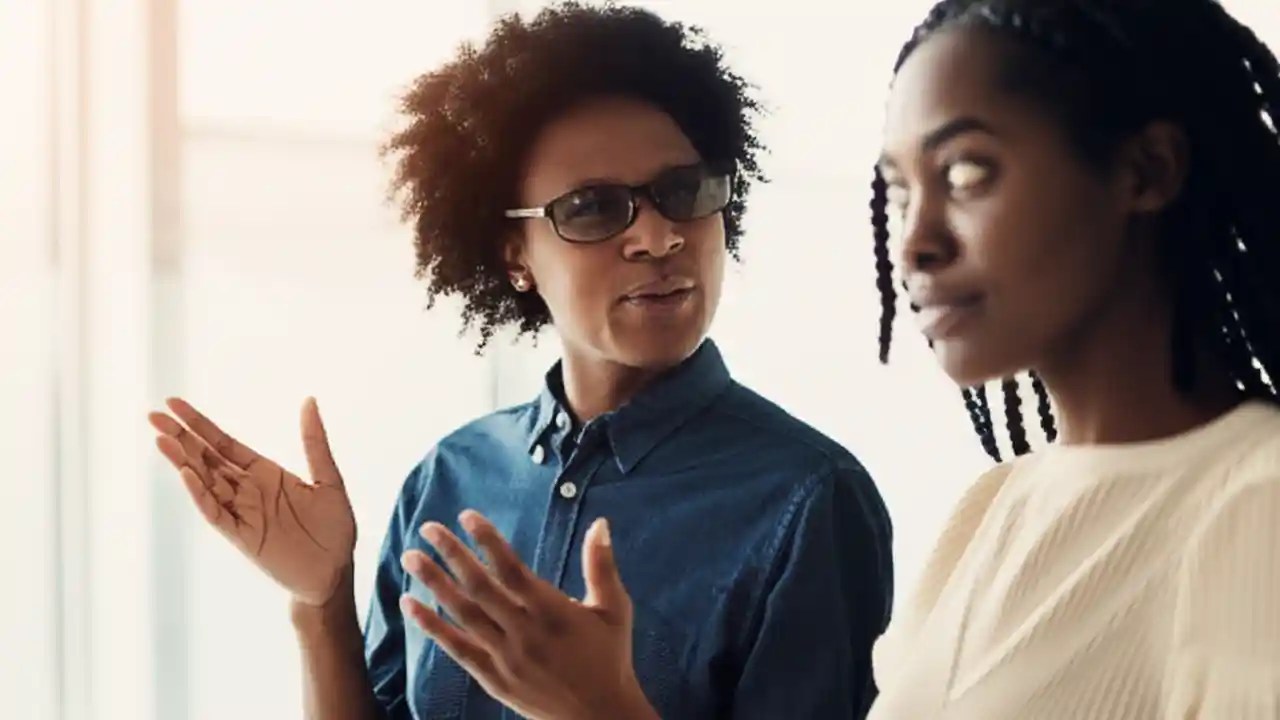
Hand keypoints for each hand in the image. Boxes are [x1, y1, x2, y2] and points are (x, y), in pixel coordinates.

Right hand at [149, 397, 356, 606]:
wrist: (334, 573)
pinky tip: (187, 474)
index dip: (200, 424)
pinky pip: (216, 513)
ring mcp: (242, 513)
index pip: (224, 444)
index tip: (175, 403)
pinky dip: (201, 494)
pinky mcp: (243, 536)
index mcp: (265, 474)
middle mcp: (248, 490)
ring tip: (161, 439)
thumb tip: (309, 400)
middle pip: (207, 459)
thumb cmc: (334, 529)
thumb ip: (315, 442)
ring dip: (183, 461)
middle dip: (181, 437)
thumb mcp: (328, 479)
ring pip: (205, 482)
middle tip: (154, 415)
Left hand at [399, 511, 658, 719]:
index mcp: (553, 612)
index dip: (488, 541)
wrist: (600, 717)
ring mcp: (506, 658)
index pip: (512, 570)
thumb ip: (602, 565)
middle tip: (428, 528)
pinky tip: (410, 604)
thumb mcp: (614, 609)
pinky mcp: (493, 678)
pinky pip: (457, 648)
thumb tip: (601, 523)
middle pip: (480, 588)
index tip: (467, 516)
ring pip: (463, 615)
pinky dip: (432, 626)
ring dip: (434, 583)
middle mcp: (525, 634)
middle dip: (451, 554)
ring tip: (410, 557)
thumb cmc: (609, 657)